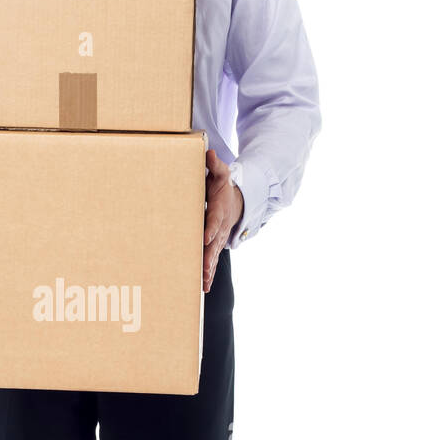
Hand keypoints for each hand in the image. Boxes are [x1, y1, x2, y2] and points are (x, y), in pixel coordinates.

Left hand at [203, 149, 242, 291]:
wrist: (236, 202)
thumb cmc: (223, 188)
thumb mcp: (221, 174)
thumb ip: (215, 165)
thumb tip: (209, 152)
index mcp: (219, 211)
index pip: (214, 220)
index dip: (210, 228)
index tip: (205, 236)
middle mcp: (220, 228)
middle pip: (214, 244)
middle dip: (209, 257)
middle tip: (203, 269)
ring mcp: (219, 239)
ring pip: (213, 256)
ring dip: (208, 270)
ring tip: (203, 283)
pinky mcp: (215, 246)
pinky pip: (211, 260)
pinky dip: (208, 273)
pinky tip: (203, 286)